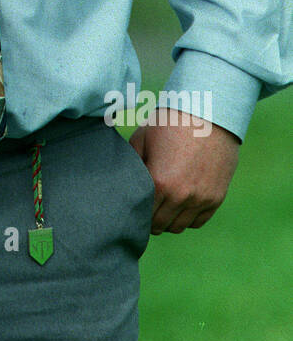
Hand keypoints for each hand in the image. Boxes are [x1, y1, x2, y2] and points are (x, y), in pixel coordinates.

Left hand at [129, 112, 239, 233]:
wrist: (209, 113)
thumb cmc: (170, 123)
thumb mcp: (142, 139)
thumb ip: (131, 166)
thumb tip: (123, 185)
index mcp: (159, 183)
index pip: (142, 215)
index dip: (135, 212)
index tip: (133, 206)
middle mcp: (180, 196)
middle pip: (159, 225)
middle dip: (150, 219)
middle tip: (147, 207)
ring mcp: (200, 199)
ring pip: (178, 227)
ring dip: (168, 220)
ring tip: (163, 206)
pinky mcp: (216, 197)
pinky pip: (198, 222)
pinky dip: (188, 217)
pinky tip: (181, 204)